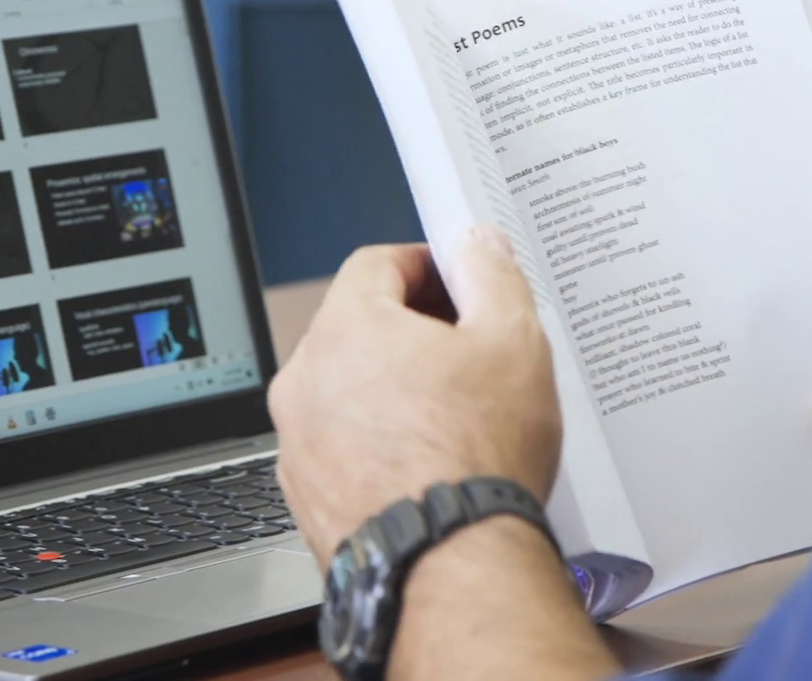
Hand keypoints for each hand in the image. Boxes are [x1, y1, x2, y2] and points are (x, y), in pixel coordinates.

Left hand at [269, 227, 560, 564]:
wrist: (449, 566)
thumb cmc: (476, 455)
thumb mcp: (512, 341)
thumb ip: (491, 275)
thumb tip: (476, 244)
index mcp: (346, 329)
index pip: (376, 263)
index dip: (427, 264)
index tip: (459, 280)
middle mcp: (305, 382)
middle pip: (358, 327)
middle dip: (414, 329)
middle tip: (472, 349)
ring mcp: (298, 445)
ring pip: (348, 391)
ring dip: (394, 389)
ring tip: (458, 415)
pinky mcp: (307, 497)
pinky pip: (344, 447)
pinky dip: (380, 444)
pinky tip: (431, 464)